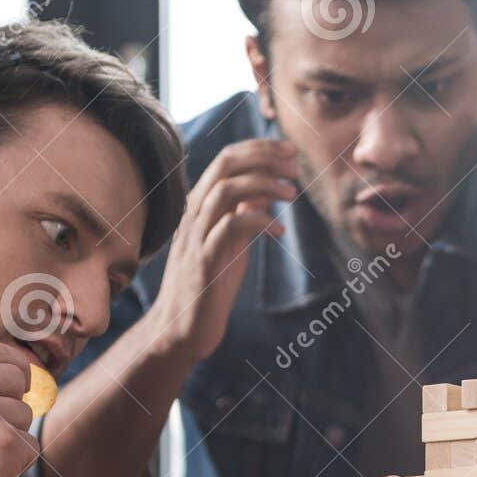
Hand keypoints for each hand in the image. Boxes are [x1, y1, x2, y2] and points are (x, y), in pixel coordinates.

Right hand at [148, 139, 297, 358]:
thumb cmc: (209, 283)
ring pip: (227, 190)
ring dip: (265, 185)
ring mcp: (196, 236)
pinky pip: (230, 227)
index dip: (259, 148)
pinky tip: (280, 231)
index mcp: (201, 205)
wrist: (181, 328)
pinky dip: (259, 221)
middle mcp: (195, 213)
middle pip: (226, 164)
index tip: (290, 151)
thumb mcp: (230, 242)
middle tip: (295, 167)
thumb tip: (265, 190)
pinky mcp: (204, 261)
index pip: (227, 158)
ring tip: (292, 193)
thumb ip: (242, 213)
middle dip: (264, 157)